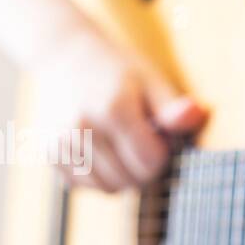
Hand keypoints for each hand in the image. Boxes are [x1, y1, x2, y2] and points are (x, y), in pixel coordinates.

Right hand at [29, 27, 205, 190]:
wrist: (64, 56)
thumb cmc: (118, 72)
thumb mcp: (151, 80)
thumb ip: (173, 106)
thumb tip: (196, 114)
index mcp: (112, 107)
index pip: (150, 162)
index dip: (162, 151)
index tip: (157, 132)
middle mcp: (81, 127)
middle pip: (131, 179)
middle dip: (144, 166)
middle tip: (139, 137)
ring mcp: (60, 142)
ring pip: (109, 188)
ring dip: (123, 174)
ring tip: (120, 143)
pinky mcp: (48, 154)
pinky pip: (86, 186)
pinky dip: (98, 176)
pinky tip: (99, 149)